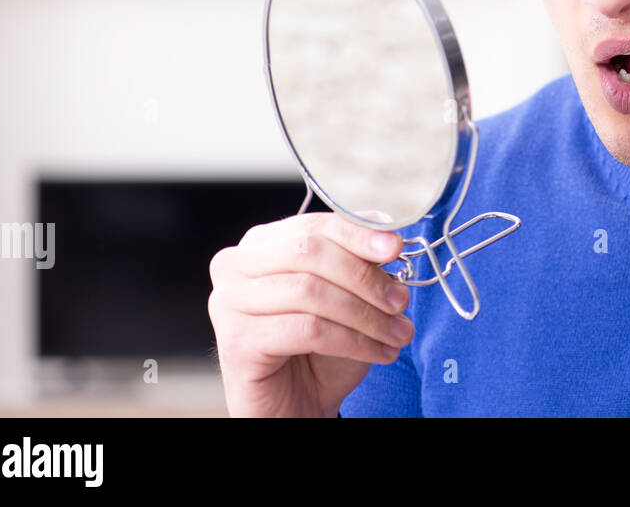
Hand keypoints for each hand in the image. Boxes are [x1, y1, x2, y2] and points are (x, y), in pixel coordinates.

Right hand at [208, 213, 414, 416]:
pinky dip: (353, 340)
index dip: (357, 233)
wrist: (294, 405)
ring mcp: (229, 303)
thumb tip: (387, 240)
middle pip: (308, 252)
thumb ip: (359, 263)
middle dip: (363, 276)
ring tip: (397, 333)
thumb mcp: (346, 296)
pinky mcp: (236, 341)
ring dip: (365, 314)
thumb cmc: (317, 349)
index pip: (313, 225)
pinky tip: (378, 351)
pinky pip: (307, 330)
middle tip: (400, 300)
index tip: (394, 246)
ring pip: (310, 292)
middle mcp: (236, 266)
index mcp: (260, 244)